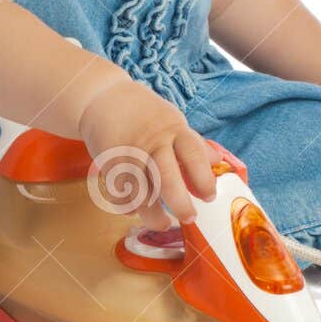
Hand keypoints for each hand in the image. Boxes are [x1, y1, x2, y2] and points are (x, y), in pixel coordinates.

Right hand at [76, 78, 218, 230]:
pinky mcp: (109, 164)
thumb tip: (217, 163)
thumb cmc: (144, 113)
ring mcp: (128, 155)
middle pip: (167, 179)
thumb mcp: (173, 120)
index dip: (204, 178)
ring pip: (141, 193)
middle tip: (190, 218)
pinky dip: (128, 207)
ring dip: (153, 215)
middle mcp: (151, 143)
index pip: (194, 155)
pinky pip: (120, 194)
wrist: (102, 98)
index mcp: (173, 130)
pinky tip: (137, 211)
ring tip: (164, 223)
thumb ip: (194, 143)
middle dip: (180, 204)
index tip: (210, 196)